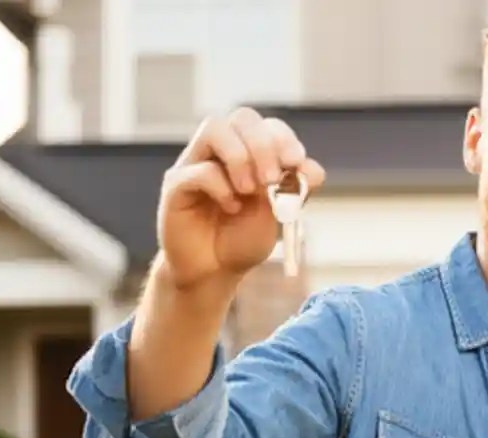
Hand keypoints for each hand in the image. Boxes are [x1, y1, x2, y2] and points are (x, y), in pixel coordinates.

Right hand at [157, 107, 326, 289]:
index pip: (268, 125)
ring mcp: (196, 162)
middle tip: (271, 179)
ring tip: (249, 191)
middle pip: (243, 117)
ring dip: (240, 157)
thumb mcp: (279, 214)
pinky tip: (230, 208)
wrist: (215, 270)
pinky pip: (198, 170)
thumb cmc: (244, 236)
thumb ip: (295, 189)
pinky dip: (221, 188)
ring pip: (214, 129)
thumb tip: (311, 169)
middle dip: (263, 145)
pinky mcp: (176, 184)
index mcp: (250, 152)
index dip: (284, 139)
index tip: (295, 163)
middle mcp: (222, 150)